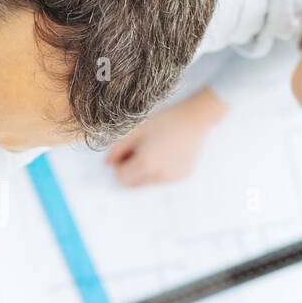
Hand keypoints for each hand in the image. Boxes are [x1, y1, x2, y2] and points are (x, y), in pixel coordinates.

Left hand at [104, 87, 228, 186]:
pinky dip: (160, 170)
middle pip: (133, 184)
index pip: (121, 177)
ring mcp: (172, 178)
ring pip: (148, 182)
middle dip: (130, 171)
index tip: (125, 152)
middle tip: (137, 151)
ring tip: (155, 149)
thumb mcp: (137, 129)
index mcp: (145, 163)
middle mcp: (159, 175)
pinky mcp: (182, 176)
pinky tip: (167, 153)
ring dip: (145, 171)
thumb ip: (118, 147)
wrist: (195, 118)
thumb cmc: (165, 119)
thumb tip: (106, 163)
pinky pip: (163, 179)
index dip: (119, 165)